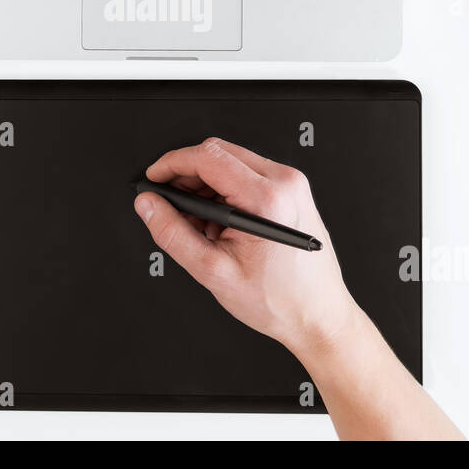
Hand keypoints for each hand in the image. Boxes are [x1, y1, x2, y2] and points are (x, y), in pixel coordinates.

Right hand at [133, 138, 360, 356]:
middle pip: (219, 153)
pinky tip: (219, 224)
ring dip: (205, 186)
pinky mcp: (292, 191)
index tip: (154, 178)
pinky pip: (247, 175)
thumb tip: (149, 206)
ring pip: (232, 162)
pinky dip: (224, 191)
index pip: (208, 157)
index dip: (171, 164)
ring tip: (200, 226)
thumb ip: (173, 233)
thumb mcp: (214, 271)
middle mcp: (285, 183)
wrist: (318, 315)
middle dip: (186, 175)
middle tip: (169, 205)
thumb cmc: (279, 301)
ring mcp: (292, 185)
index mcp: (267, 199)